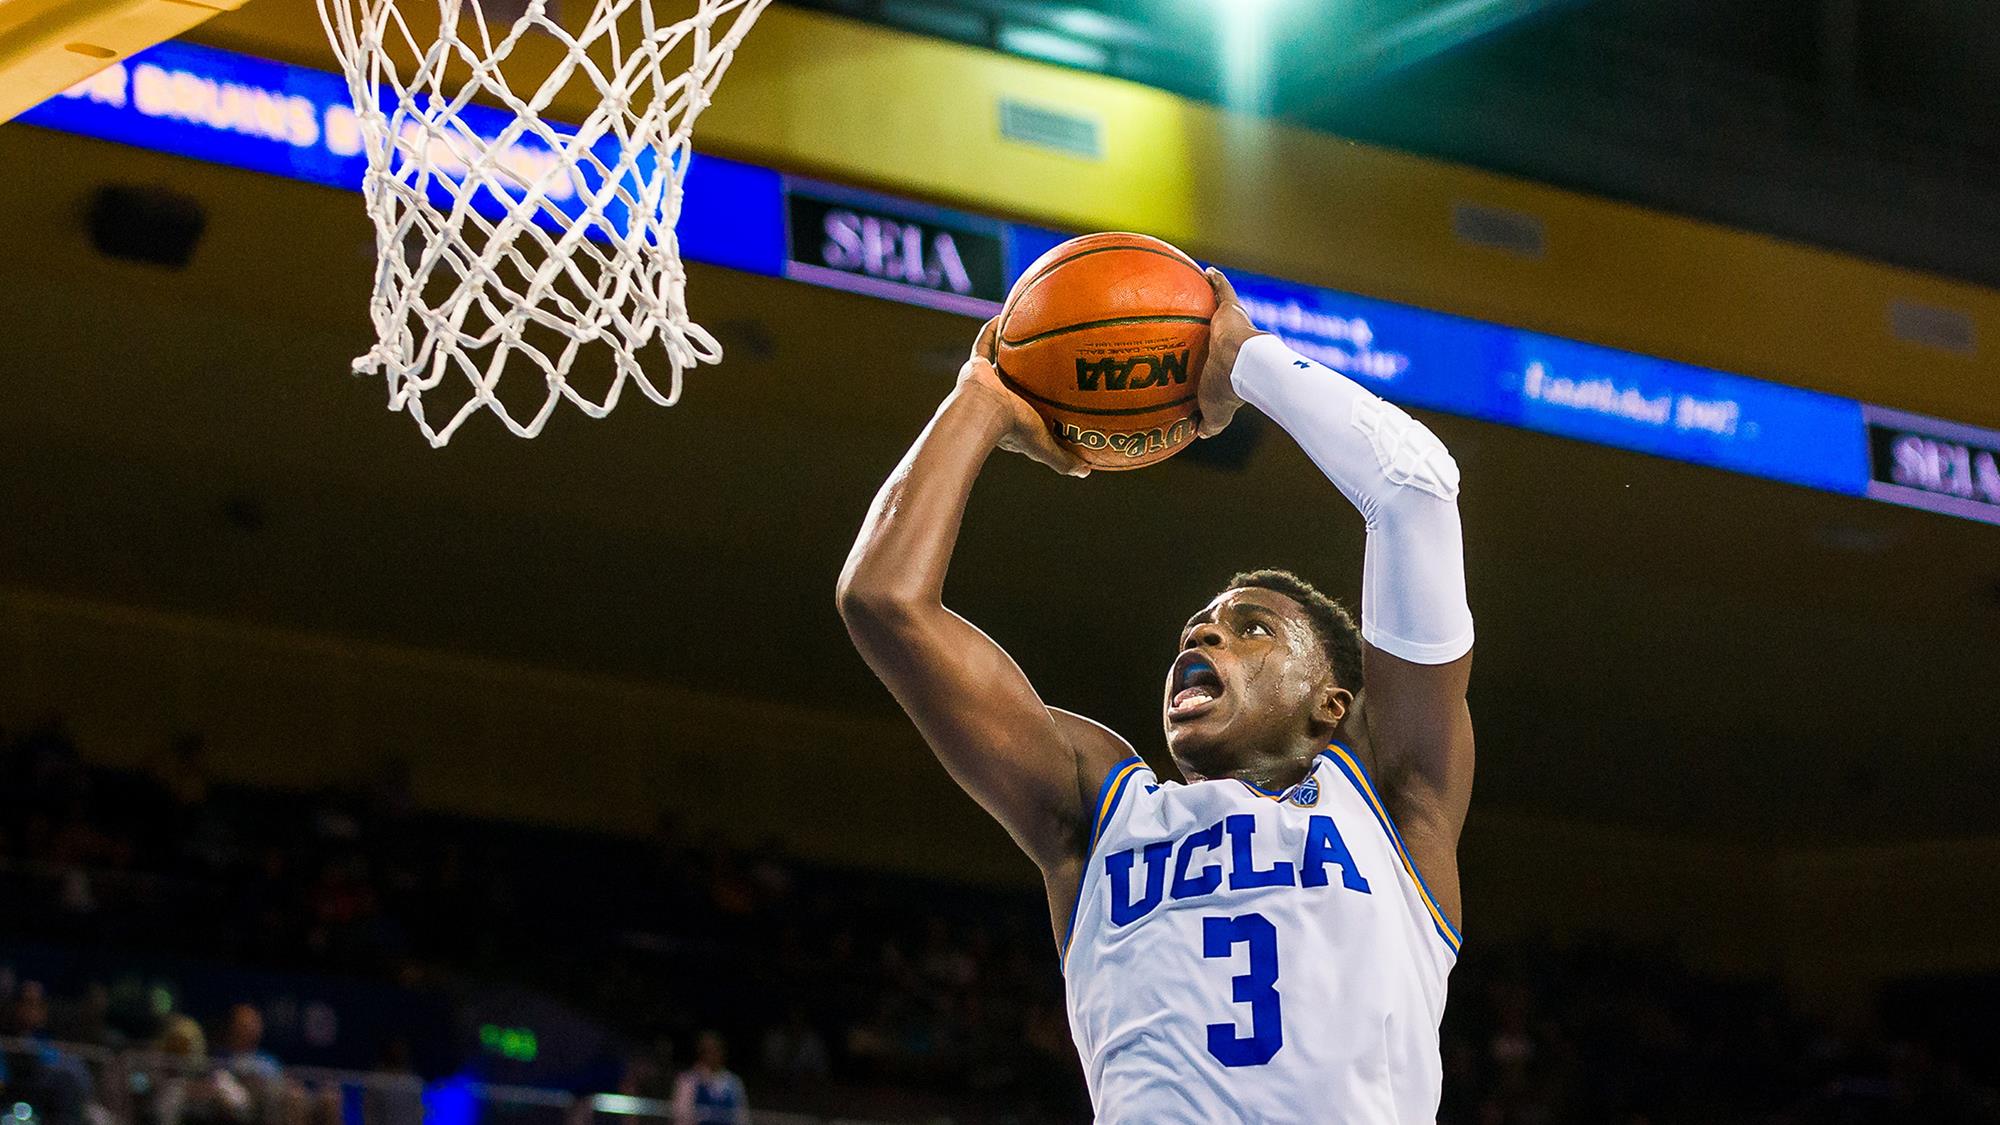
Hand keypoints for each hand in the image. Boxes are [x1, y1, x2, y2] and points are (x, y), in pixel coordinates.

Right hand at [955, 318, 1089, 477]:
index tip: (1048, 392)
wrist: (982, 416)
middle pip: (1010, 381)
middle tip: (1036, 359)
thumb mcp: (1044, 446)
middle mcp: (995, 398)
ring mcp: (983, 381)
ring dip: (1007, 348)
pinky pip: (984, 343)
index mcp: (1008, 417)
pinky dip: (992, 330)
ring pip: (996, 361)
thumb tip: (1087, 471)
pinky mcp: (974, 366)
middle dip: (1020, 372)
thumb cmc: (1014, 431)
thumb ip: (1063, 459)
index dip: (1034, 401)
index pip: (1022, 408)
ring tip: (1021, 331)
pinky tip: (1004, 315)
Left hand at [1196, 267, 1268, 437]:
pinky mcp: (1231, 310)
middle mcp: (1234, 344)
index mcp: (1231, 367)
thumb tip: (1199, 433)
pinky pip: (1223, 290)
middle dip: (1218, 331)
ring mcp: (1233, 326)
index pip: (1224, 364)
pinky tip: (1206, 270)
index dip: (1219, 363)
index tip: (1211, 364)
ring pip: (1223, 310)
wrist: (1241, 365)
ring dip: (1215, 301)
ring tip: (1197, 292)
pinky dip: (1216, 280)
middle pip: (1224, 335)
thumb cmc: (1228, 389)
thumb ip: (1210, 423)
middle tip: (1203, 328)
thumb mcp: (1215, 412)